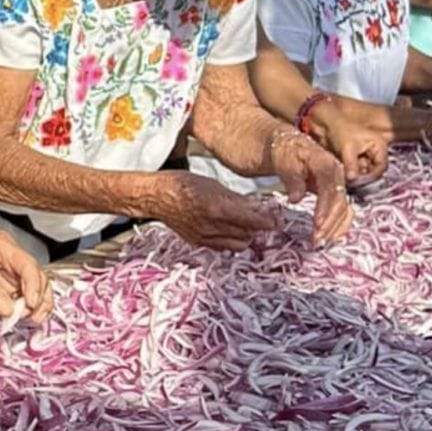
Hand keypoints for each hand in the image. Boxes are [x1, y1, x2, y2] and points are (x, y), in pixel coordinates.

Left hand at [0, 229, 53, 323]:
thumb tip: (8, 308)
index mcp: (1, 246)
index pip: (27, 264)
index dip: (33, 285)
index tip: (30, 303)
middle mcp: (7, 259)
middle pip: (36, 278)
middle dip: (38, 298)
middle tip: (32, 317)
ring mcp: (5, 275)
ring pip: (30, 291)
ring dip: (33, 307)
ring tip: (28, 320)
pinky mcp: (0, 289)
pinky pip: (18, 301)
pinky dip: (21, 311)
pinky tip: (17, 319)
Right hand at [150, 172, 281, 251]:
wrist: (154, 196)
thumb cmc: (181, 183)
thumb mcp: (212, 184)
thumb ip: (235, 198)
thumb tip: (257, 207)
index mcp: (218, 207)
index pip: (253, 220)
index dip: (269, 222)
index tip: (277, 221)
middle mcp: (213, 226)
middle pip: (249, 235)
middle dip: (257, 228)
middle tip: (261, 220)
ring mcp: (205, 237)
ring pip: (238, 245)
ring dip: (245, 236)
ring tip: (244, 225)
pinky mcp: (198, 243)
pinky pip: (222, 247)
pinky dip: (230, 240)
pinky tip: (227, 229)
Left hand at [269, 129, 351, 246]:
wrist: (287, 144)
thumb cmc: (284, 150)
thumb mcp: (283, 159)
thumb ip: (292, 178)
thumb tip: (296, 198)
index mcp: (326, 163)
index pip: (330, 188)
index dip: (325, 208)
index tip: (318, 224)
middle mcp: (337, 175)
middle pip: (340, 202)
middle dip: (330, 223)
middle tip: (317, 240)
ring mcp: (337, 185)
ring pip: (343, 210)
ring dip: (334, 228)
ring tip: (320, 242)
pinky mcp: (334, 194)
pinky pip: (342, 212)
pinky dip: (337, 226)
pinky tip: (328, 237)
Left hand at [318, 108, 388, 186]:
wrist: (324, 123)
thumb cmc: (339, 130)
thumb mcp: (347, 148)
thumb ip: (352, 165)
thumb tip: (353, 180)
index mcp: (378, 145)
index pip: (382, 165)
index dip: (373, 175)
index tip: (361, 182)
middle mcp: (374, 151)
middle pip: (374, 170)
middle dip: (364, 177)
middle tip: (354, 183)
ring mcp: (364, 155)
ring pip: (364, 171)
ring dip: (357, 176)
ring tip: (348, 179)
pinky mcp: (354, 158)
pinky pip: (356, 170)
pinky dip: (351, 173)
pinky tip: (344, 175)